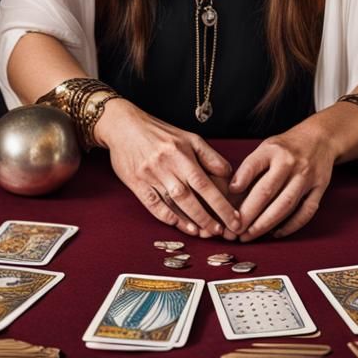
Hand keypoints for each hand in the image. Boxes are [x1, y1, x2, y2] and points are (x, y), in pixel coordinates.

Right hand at [97, 99, 240, 237]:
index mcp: (182, 153)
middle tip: (221, 232)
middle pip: (190, 197)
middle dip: (207, 217)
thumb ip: (209, 156)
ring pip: (172, 202)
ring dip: (188, 220)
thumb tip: (228, 174)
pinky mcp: (136, 183)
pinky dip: (165, 215)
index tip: (234, 218)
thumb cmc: (161, 133)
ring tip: (202, 232)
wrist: (124, 126)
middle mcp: (167, 164)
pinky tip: (177, 225)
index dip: (221, 203)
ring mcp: (150, 175)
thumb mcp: (189, 138)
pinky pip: (152, 204)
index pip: (205, 183)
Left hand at [228, 124, 334, 240]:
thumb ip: (250, 169)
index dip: (239, 183)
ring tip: (249, 235)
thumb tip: (231, 194)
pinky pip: (306, 212)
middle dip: (248, 214)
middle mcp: (290, 162)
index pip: (252, 166)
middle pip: (267, 191)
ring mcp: (307, 176)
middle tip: (234, 230)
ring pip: (285, 205)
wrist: (320, 138)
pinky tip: (276, 234)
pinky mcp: (320, 188)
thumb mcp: (265, 148)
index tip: (226, 202)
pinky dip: (291, 226)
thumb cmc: (286, 147)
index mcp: (273, 150)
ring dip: (265, 224)